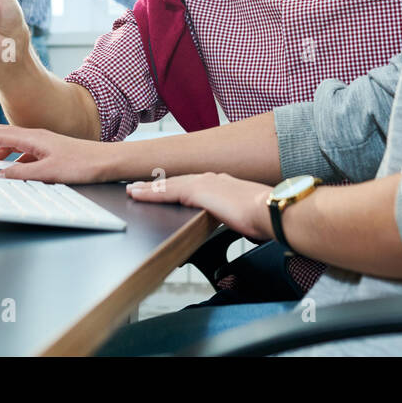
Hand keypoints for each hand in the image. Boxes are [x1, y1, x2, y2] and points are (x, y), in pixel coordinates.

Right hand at [0, 125, 114, 183]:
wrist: (108, 161)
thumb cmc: (84, 163)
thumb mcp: (49, 172)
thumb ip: (22, 174)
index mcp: (32, 136)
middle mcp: (35, 136)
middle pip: (1, 138)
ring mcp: (42, 143)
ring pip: (12, 148)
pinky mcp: (50, 152)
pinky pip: (24, 155)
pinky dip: (13, 164)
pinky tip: (15, 176)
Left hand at [126, 173, 273, 240]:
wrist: (270, 210)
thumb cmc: (265, 216)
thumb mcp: (248, 215)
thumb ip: (240, 215)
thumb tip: (245, 224)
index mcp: (224, 183)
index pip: (192, 184)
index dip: (175, 186)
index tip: (163, 188)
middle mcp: (212, 178)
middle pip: (177, 181)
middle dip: (157, 185)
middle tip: (138, 187)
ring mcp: (204, 182)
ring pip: (168, 185)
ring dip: (149, 188)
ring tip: (132, 191)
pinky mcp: (197, 191)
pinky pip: (166, 192)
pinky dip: (150, 193)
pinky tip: (137, 195)